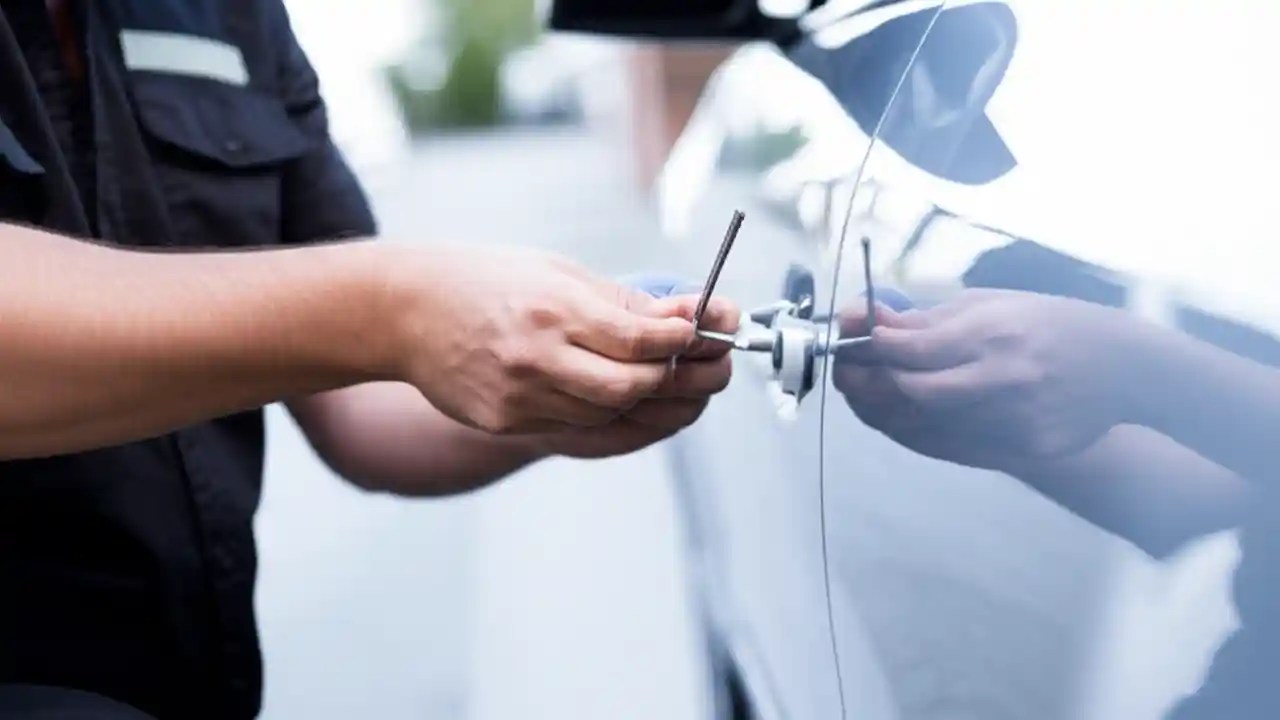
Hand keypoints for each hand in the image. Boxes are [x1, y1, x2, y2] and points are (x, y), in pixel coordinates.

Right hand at [393, 246, 696, 433]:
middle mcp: (536, 357)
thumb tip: (683, 317)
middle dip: (675, 379)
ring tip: (665, 380)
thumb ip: (618, 301)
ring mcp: (519, 397)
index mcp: (552, 309)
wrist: (406, 312)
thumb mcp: (555, 271)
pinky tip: (615, 395)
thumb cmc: (484, 281)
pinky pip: (572, 427)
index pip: (638, 340)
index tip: (704, 333)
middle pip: (631, 387)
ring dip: (643, 400)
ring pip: (606, 414)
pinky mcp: (504, 422)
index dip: (681, 342)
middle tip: (699, 366)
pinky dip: (603, 414)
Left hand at [832, 289, 1142, 471]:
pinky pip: (946, 447)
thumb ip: (927, 320)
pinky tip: (895, 416)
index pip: (912, 348)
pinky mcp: (1021, 451)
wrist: (1125, 369)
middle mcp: (1004, 379)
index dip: (868, 345)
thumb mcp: (993, 304)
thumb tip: (865, 320)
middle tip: (845, 368)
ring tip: (862, 391)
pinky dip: (910, 432)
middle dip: (863, 381)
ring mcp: (1013, 421)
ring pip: (921, 428)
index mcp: (996, 333)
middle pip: (909, 394)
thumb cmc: (1053, 326)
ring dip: (879, 410)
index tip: (849, 334)